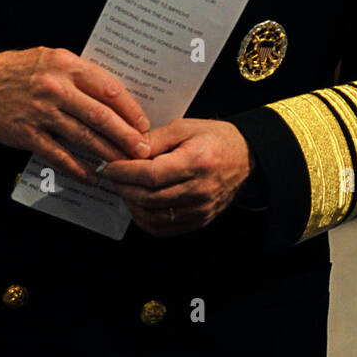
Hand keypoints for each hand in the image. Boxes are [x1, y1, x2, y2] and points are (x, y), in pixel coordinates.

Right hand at [0, 47, 150, 183]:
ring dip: (107, 154)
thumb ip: (81, 74)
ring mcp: (41, 112)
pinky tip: (93, 176)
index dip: (130, 109)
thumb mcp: (53, 58)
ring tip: (124, 165)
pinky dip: (78, 168)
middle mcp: (56, 88)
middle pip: (101, 116)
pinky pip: (59, 155)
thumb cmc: (21, 69)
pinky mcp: (27, 134)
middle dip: (126, 136)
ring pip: (83, 137)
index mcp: (66, 65)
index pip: (108, 89)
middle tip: (143, 151)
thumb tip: (115, 97)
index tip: (144, 124)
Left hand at [102, 117, 254, 235]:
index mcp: (196, 161)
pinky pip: (164, 228)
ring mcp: (200, 210)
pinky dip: (145, 218)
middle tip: (112, 175)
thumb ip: (155, 138)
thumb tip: (127, 148)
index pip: (151, 174)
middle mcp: (199, 190)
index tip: (110, 165)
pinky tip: (138, 203)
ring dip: (131, 203)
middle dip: (123, 186)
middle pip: (149, 197)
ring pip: (153, 216)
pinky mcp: (199, 221)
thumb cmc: (215, 138)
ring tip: (124, 187)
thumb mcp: (185, 127)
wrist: (246, 158)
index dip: (125, 172)